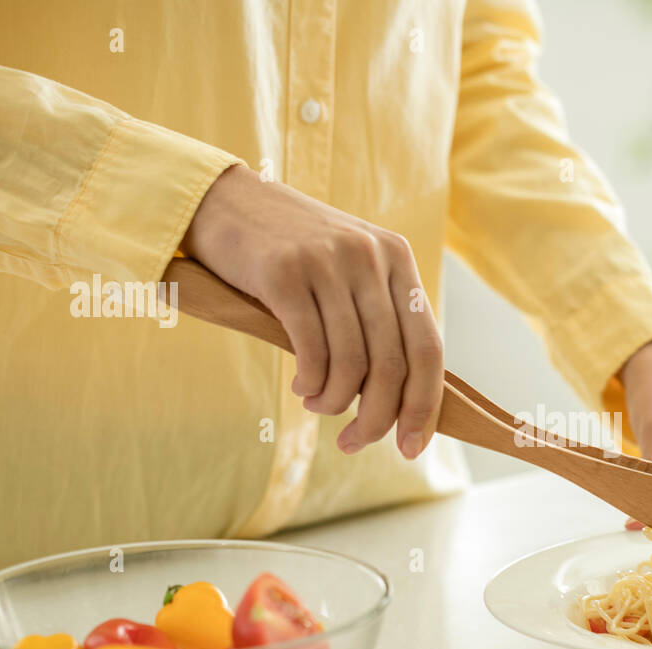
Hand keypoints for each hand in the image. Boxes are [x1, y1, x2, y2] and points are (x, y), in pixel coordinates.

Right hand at [180, 165, 442, 458]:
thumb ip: (378, 315)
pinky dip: (311, 383)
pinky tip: (302, 387)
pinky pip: (312, 350)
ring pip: (353, 364)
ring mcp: (328, 262)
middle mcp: (371, 257)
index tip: (411, 446)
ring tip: (318, 406)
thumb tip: (400, 396)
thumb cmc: (290, 250)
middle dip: (377, 418)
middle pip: (393, 365)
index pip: (428, 347)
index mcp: (397, 258)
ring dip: (336, 403)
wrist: (222, 200)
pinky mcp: (284, 273)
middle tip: (354, 442)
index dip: (424, 406)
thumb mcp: (349, 268)